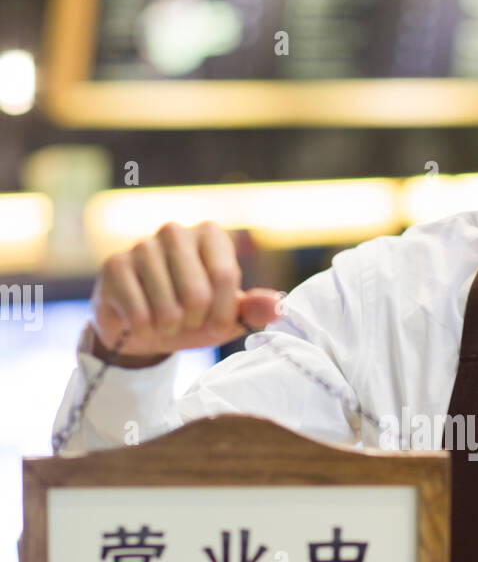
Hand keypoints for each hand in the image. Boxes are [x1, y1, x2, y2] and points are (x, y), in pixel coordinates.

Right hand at [90, 220, 283, 360]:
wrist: (144, 327)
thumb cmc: (193, 315)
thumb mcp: (228, 316)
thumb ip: (255, 310)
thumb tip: (279, 305)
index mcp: (210, 235)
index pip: (225, 277)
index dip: (222, 312)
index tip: (216, 321)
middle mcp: (175, 231)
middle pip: (197, 294)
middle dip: (195, 321)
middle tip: (187, 320)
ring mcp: (141, 245)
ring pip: (167, 308)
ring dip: (170, 328)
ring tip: (165, 321)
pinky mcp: (114, 265)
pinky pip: (139, 314)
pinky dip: (144, 330)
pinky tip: (141, 321)